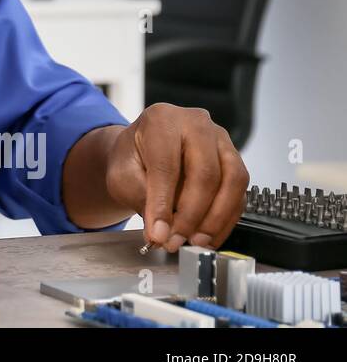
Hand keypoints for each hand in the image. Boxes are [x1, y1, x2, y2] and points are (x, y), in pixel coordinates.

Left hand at [105, 103, 249, 251]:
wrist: (142, 150)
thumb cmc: (132, 158)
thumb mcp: (122, 175)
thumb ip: (140, 200)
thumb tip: (160, 233)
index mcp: (162, 120)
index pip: (167, 166)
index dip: (164, 205)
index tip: (159, 234)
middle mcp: (196, 123)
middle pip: (206, 173)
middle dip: (192, 215)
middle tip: (176, 240)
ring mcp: (220, 139)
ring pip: (232, 181)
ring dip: (215, 219)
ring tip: (195, 241)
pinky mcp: (234, 159)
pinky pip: (240, 191)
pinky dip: (226, 218)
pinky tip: (209, 235)